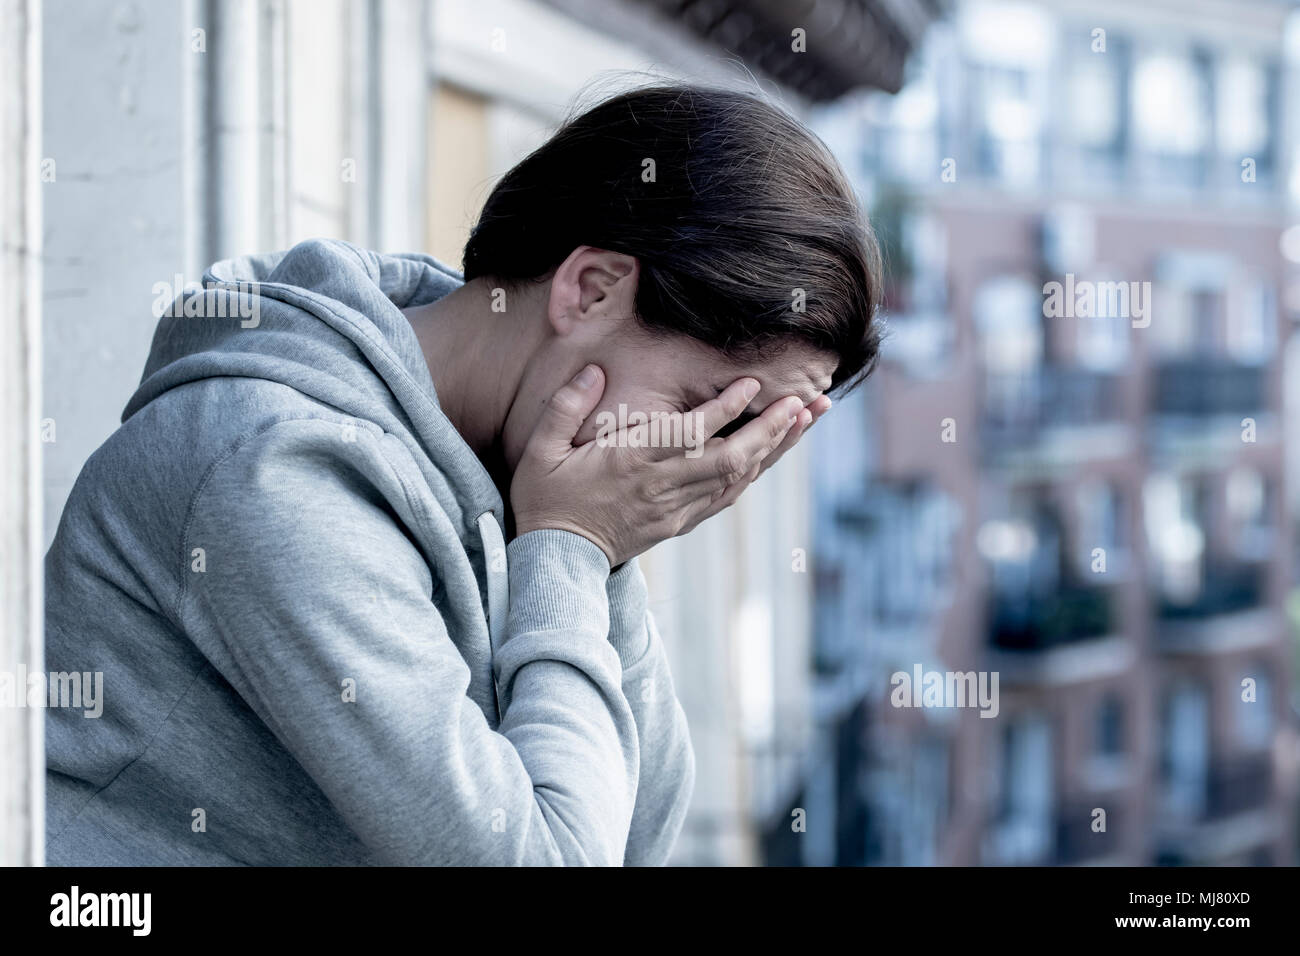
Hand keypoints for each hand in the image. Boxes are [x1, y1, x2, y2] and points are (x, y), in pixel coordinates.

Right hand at [510, 364, 811, 566]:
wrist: (555, 562)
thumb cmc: (545, 500)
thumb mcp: (539, 450)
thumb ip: (565, 407)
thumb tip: (593, 371)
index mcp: (630, 462)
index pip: (689, 434)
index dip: (726, 410)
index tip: (754, 385)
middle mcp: (661, 486)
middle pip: (730, 458)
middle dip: (773, 430)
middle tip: (806, 402)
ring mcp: (674, 508)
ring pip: (737, 478)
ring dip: (774, 449)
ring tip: (805, 419)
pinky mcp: (678, 523)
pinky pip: (725, 498)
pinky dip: (753, 474)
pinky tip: (772, 454)